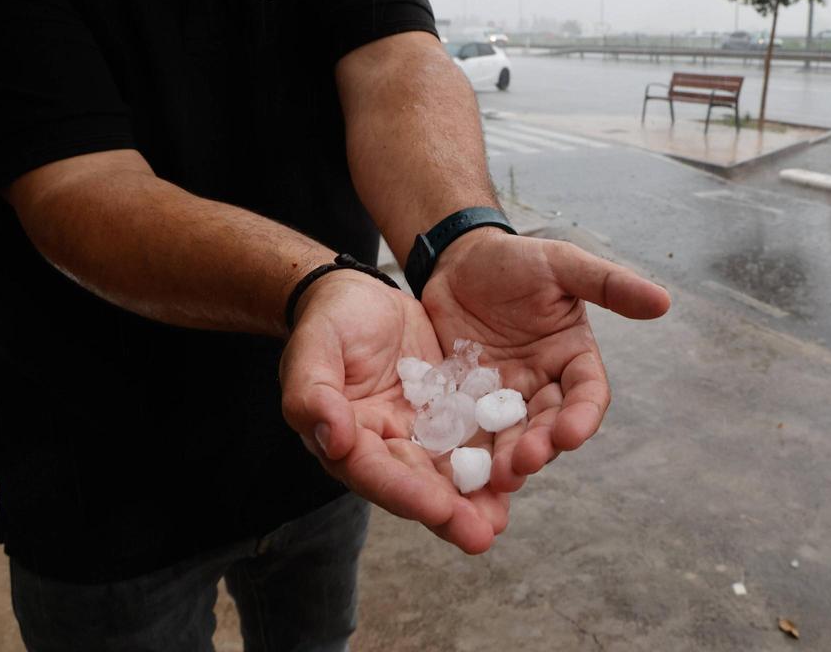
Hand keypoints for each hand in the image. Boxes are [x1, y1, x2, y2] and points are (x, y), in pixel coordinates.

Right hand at [279, 270, 507, 552]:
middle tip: (481, 535)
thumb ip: (312, 393)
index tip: (438, 510)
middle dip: (448, 512)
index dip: (405, 492)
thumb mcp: (315, 345)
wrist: (360, 296)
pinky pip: (471, 438)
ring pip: (446, 471)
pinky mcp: (448, 412)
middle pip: (415, 484)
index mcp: (346, 437)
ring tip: (499, 521)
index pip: (375, 472)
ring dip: (473, 498)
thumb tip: (333, 440)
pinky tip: (518, 474)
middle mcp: (384, 444)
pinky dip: (492, 458)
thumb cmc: (330, 320)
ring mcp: (418, 431)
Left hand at [421, 229, 670, 491]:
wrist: (456, 261)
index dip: (582, 416)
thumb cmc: (516, 259)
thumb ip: (608, 284)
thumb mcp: (562, 264)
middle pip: (549, 425)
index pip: (587, 393)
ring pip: (511, 437)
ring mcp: (503, 398)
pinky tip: (456, 468)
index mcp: (572, 357)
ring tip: (496, 476)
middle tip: (525, 462)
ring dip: (507, 459)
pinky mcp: (465, 403)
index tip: (571, 433)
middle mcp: (543, 384)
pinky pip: (469, 432)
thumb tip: (664, 300)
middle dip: (541, 446)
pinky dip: (467, 452)